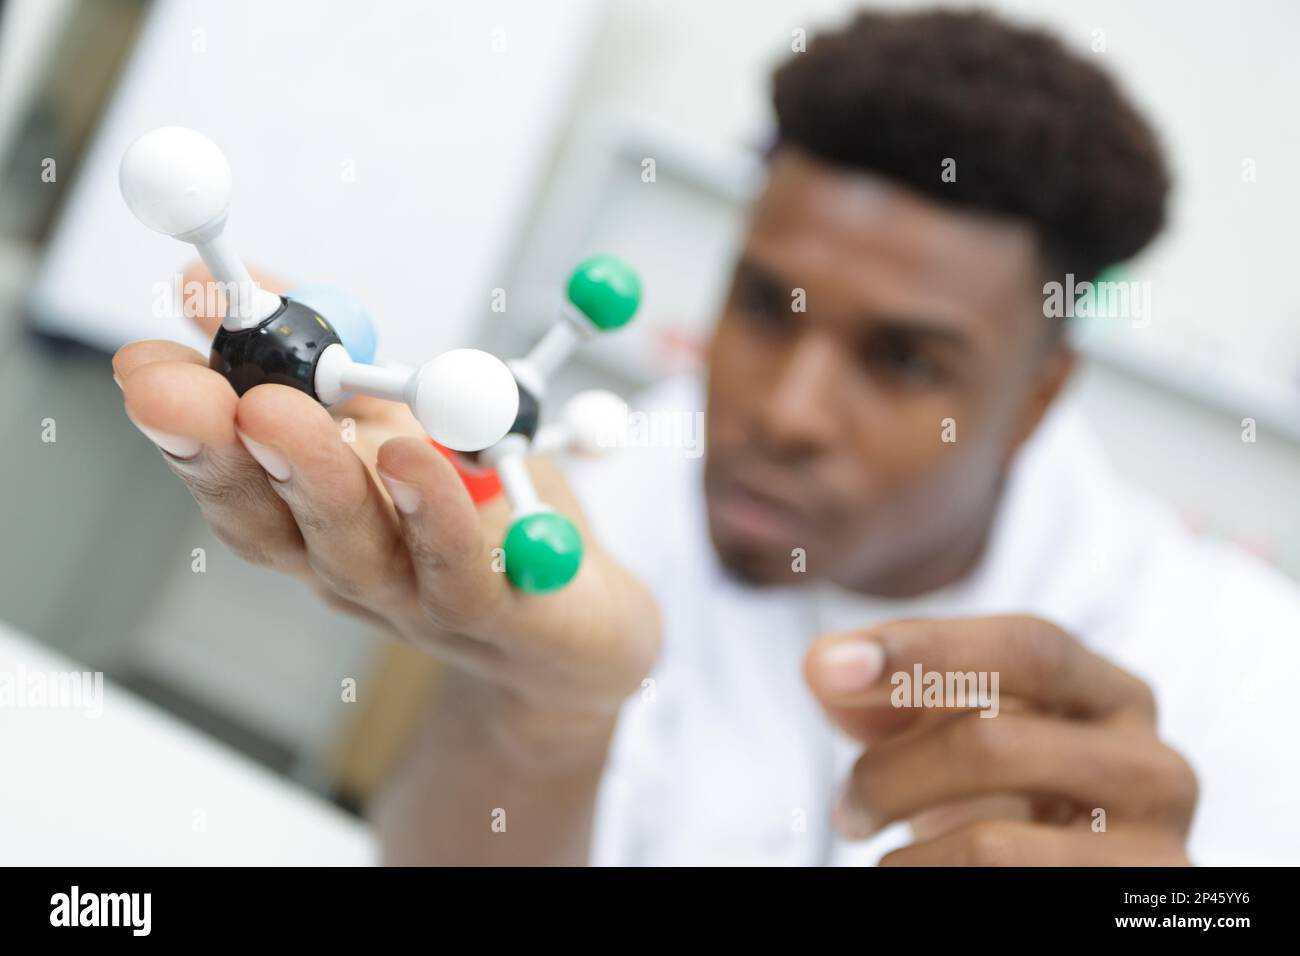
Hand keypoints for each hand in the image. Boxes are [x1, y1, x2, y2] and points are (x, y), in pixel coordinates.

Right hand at [113, 266, 660, 738]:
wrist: (577, 621)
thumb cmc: (482, 512)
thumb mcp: (399, 420)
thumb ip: (325, 361)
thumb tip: (229, 285)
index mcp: (315, 521)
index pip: (233, 478)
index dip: (183, 427)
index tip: (142, 359)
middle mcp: (348, 568)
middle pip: (270, 520)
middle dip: (220, 449)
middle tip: (186, 387)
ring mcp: (416, 599)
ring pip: (352, 547)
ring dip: (312, 475)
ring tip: (278, 411)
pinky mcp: (499, 612)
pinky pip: (459, 566)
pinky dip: (432, 512)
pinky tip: (417, 460)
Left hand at [804, 615, 1196, 864]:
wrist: (1065, 885)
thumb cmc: (1006, 804)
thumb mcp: (949, 733)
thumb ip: (889, 692)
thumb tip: (826, 666)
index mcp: (1112, 695)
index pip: (1028, 646)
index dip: (925, 648)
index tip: (828, 664)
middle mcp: (1154, 765)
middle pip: (992, 741)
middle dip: (888, 772)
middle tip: (845, 809)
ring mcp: (1155, 852)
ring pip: (987, 845)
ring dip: (903, 853)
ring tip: (882, 860)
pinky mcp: (1128, 912)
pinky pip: (994, 893)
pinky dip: (927, 883)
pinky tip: (914, 876)